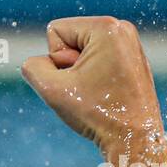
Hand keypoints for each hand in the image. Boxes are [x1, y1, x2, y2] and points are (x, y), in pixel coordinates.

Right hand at [21, 16, 163, 153]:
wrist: (134, 138)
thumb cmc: (98, 114)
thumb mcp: (52, 90)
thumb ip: (32, 68)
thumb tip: (36, 62)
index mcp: (106, 28)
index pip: (55, 31)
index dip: (56, 60)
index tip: (77, 79)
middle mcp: (121, 29)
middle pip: (69, 40)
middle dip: (69, 66)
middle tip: (88, 88)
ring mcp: (129, 43)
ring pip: (81, 52)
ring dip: (80, 73)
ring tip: (97, 92)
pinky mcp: (132, 58)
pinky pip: (97, 60)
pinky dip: (94, 77)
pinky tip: (106, 94)